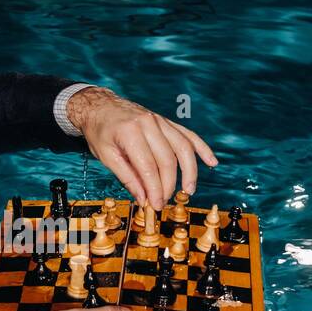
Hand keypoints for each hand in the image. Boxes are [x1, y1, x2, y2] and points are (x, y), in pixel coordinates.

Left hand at [68, 86, 218, 210]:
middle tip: (164, 202)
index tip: (155, 205)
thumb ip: (126, 177)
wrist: (100, 105)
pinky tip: (211, 162)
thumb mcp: (106, 156)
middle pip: (167, 160)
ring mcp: (160, 121)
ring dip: (189, 171)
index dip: (154, 189)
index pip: (148, 167)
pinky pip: (188, 135)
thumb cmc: (100, 131)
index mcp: (130, 132)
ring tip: (189, 190)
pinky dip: (201, 149)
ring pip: (183, 148)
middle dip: (168, 185)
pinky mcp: (166, 122)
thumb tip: (143, 198)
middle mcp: (148, 124)